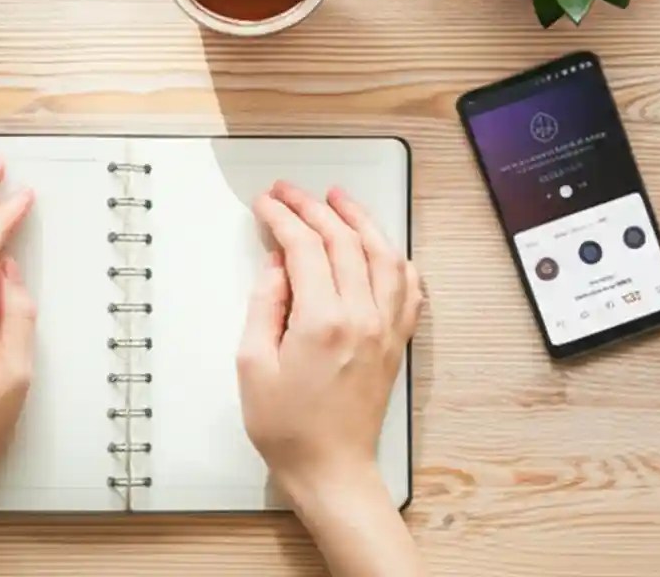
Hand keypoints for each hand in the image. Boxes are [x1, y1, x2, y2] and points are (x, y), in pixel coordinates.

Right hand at [238, 181, 422, 499]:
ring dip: (360, 220)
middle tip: (290, 192)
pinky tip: (382, 248)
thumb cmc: (287, 427)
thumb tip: (278, 264)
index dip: (282, 217)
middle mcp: (362, 316)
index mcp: (322, 320)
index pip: (304, 247)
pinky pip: (408, 287)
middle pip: (343, 240)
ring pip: (383, 254)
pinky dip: (395, 258)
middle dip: (313, 207)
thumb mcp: (252, 363)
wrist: (330, 468)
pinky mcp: (396, 341)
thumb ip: (265, 304)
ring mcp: (385, 327)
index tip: (265, 203)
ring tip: (339, 199)